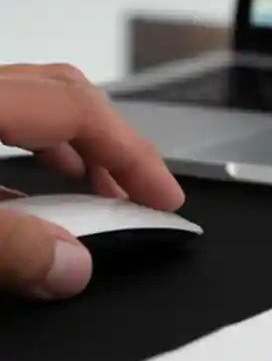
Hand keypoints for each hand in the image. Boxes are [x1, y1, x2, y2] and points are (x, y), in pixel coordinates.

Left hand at [0, 64, 183, 298]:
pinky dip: (28, 153)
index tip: (166, 198)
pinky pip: (1, 124)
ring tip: (96, 191)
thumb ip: (12, 245)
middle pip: (65, 94)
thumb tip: (71, 266)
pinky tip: (28, 198)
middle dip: (114, 144)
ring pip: (33, 104)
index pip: (81, 111)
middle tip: (140, 193)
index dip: (135, 154)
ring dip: (73, 147)